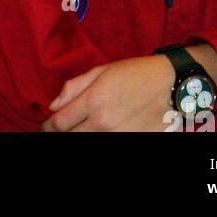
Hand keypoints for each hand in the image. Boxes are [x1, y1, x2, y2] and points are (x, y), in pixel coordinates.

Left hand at [42, 55, 175, 131]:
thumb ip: (73, 87)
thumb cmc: (134, 73)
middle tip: (64, 128)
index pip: (60, 123)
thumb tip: (53, 106)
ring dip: (81, 136)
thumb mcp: (100, 71)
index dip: (48, 127)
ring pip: (88, 142)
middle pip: (71, 137)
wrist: (170, 85)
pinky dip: (100, 138)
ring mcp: (119, 136)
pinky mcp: (133, 142)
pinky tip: (101, 130)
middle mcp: (103, 122)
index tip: (46, 126)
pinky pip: (108, 145)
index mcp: (93, 100)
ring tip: (83, 127)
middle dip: (63, 133)